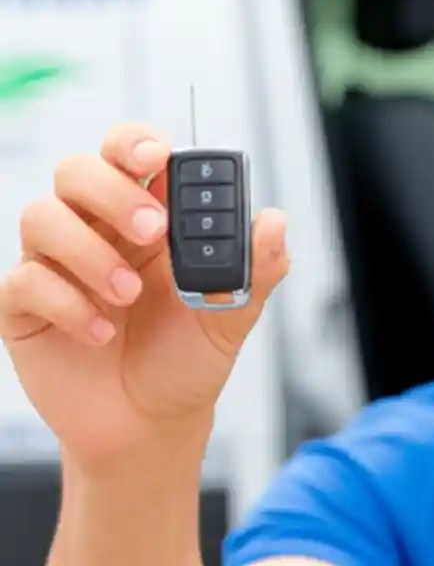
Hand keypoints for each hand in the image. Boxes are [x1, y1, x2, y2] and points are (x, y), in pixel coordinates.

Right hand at [0, 123, 290, 473]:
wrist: (150, 425)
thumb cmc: (187, 358)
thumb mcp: (233, 316)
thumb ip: (256, 269)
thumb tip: (274, 222)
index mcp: (149, 217)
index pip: (131, 153)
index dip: (137, 142)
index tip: (159, 155)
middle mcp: (98, 230)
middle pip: (77, 171)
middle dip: (113, 191)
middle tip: (153, 230)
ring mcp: (58, 265)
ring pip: (42, 216)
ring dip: (90, 252)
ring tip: (129, 296)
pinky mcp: (25, 306)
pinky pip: (24, 280)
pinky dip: (66, 303)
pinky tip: (100, 333)